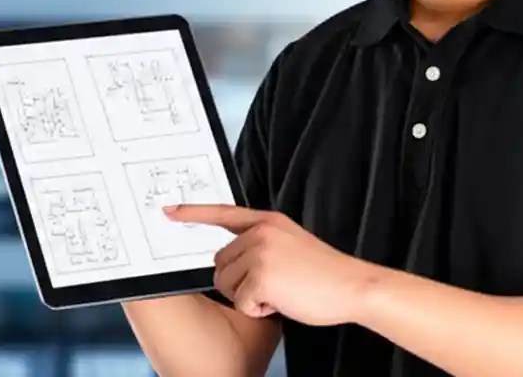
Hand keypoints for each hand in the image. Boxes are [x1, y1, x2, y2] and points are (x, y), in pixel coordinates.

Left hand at [164, 203, 379, 325]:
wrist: (352, 286)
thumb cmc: (324, 274)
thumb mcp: (291, 244)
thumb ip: (263, 243)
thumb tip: (232, 259)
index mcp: (268, 222)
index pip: (224, 213)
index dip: (194, 213)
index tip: (170, 211)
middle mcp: (261, 233)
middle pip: (220, 263)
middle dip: (237, 282)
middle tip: (273, 286)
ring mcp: (260, 253)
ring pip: (227, 284)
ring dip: (249, 297)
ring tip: (282, 292)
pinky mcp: (261, 277)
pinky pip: (241, 303)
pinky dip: (258, 310)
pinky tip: (283, 302)